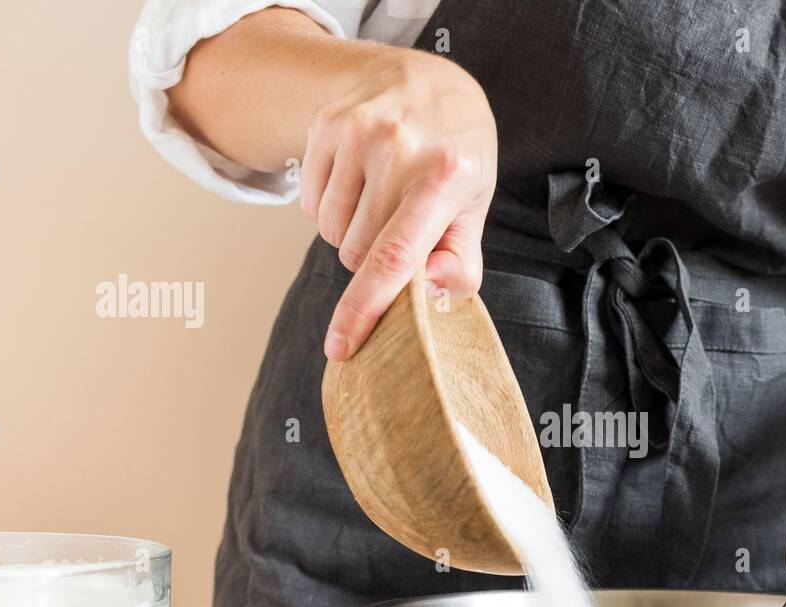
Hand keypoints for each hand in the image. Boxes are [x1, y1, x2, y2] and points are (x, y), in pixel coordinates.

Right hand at [300, 48, 496, 359]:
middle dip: (373, 257)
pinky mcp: (326, 124)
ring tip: (381, 199)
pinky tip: (359, 181)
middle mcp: (399, 149)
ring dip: (351, 232)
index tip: (340, 348)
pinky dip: (331, 206)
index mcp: (446, 176)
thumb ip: (461, 257)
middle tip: (399, 225)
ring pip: (330, 231)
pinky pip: (311, 203)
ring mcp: (358, 131)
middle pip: (357, 253)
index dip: (364, 309)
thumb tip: (431, 286)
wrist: (430, 81)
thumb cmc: (457, 158)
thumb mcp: (474, 205)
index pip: (395, 257)